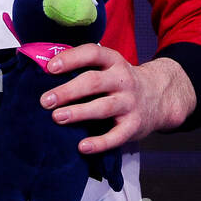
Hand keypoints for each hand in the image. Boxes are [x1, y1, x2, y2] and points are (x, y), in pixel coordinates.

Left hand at [39, 44, 196, 152]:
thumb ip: (84, 67)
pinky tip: (82, 147)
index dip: (71, 59)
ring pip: (103, 107)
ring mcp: (130, 103)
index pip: (92, 53)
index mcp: (113, 61)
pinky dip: (99, 143)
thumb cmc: (120, 82)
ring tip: (57, 117)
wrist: (158, 97)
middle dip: (68, 91)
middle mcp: (123, 80)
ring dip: (79, 112)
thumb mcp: (108, 67)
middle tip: (45, 100)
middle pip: (94, 82)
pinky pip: (116, 136)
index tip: (50, 67)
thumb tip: (42, 69)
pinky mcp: (134, 125)